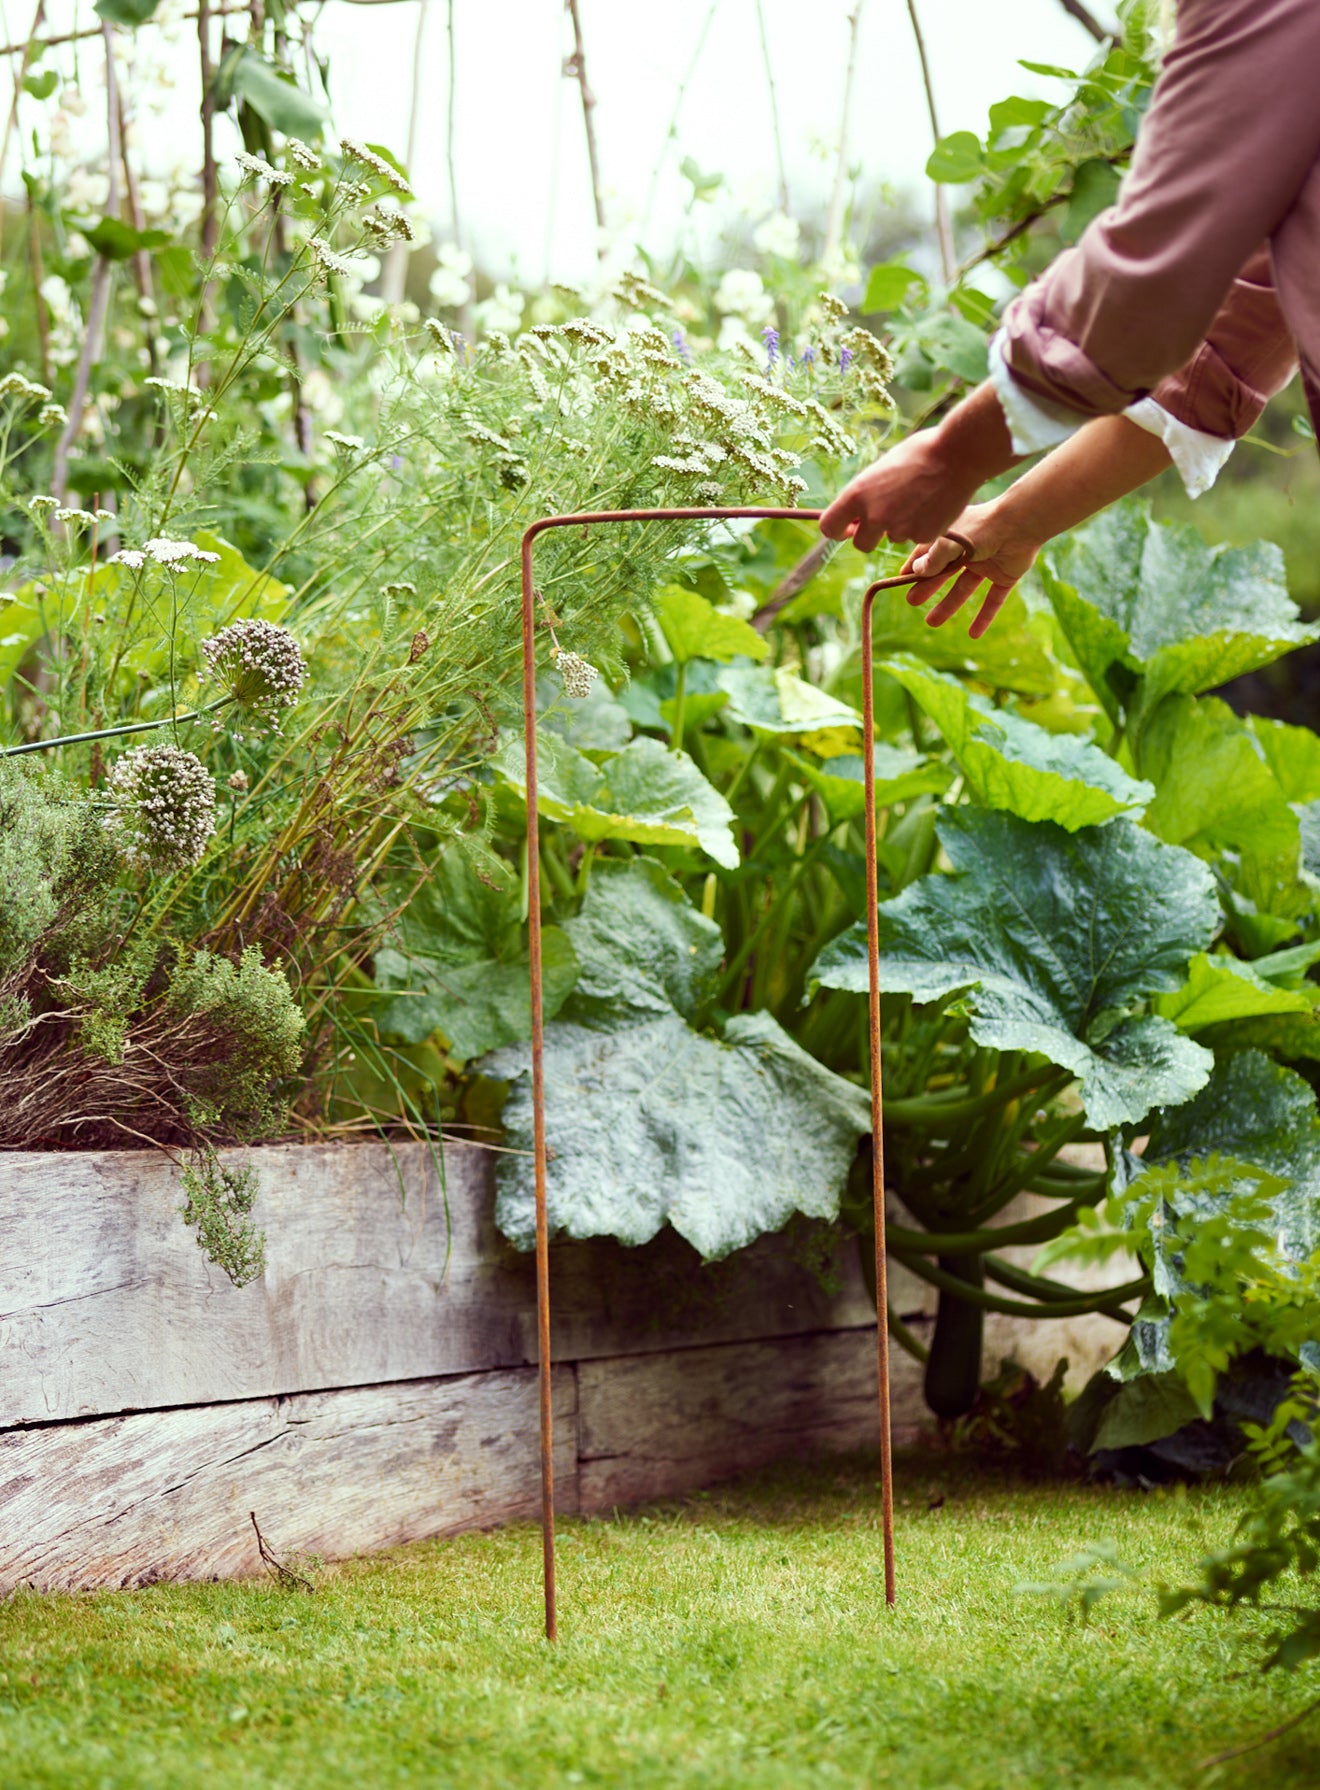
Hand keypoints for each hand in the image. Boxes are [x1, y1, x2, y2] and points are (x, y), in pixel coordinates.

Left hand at [819, 429, 979, 551]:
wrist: (958, 454)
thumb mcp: (881, 469)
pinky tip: (933, 504)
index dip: (838, 529)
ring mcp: (899, 528)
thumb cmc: (919, 454)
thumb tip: (855, 516)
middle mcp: (874, 515)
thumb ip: (866, 495)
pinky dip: (922, 526)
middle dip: (870, 535)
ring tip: (918, 498)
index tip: (847, 528)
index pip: (829, 527)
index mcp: (857, 494)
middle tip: (885, 518)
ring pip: (892, 538)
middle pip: (861, 544)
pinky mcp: (923, 536)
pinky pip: (915, 538)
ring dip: (900, 526)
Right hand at [901, 501, 1040, 638]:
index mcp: (954, 536)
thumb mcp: (952, 543)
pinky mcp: (1005, 575)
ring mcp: (987, 563)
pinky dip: (984, 617)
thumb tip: (916, 572)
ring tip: (932, 622)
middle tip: (912, 602)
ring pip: (964, 588)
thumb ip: (934, 558)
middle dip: (928, 588)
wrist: (1022, 524)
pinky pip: (993, 599)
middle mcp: (969, 549)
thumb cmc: (983, 527)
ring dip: (949, 605)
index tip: (900, 580)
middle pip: (944, 573)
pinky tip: (974, 635)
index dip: (915, 566)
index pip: (929, 553)